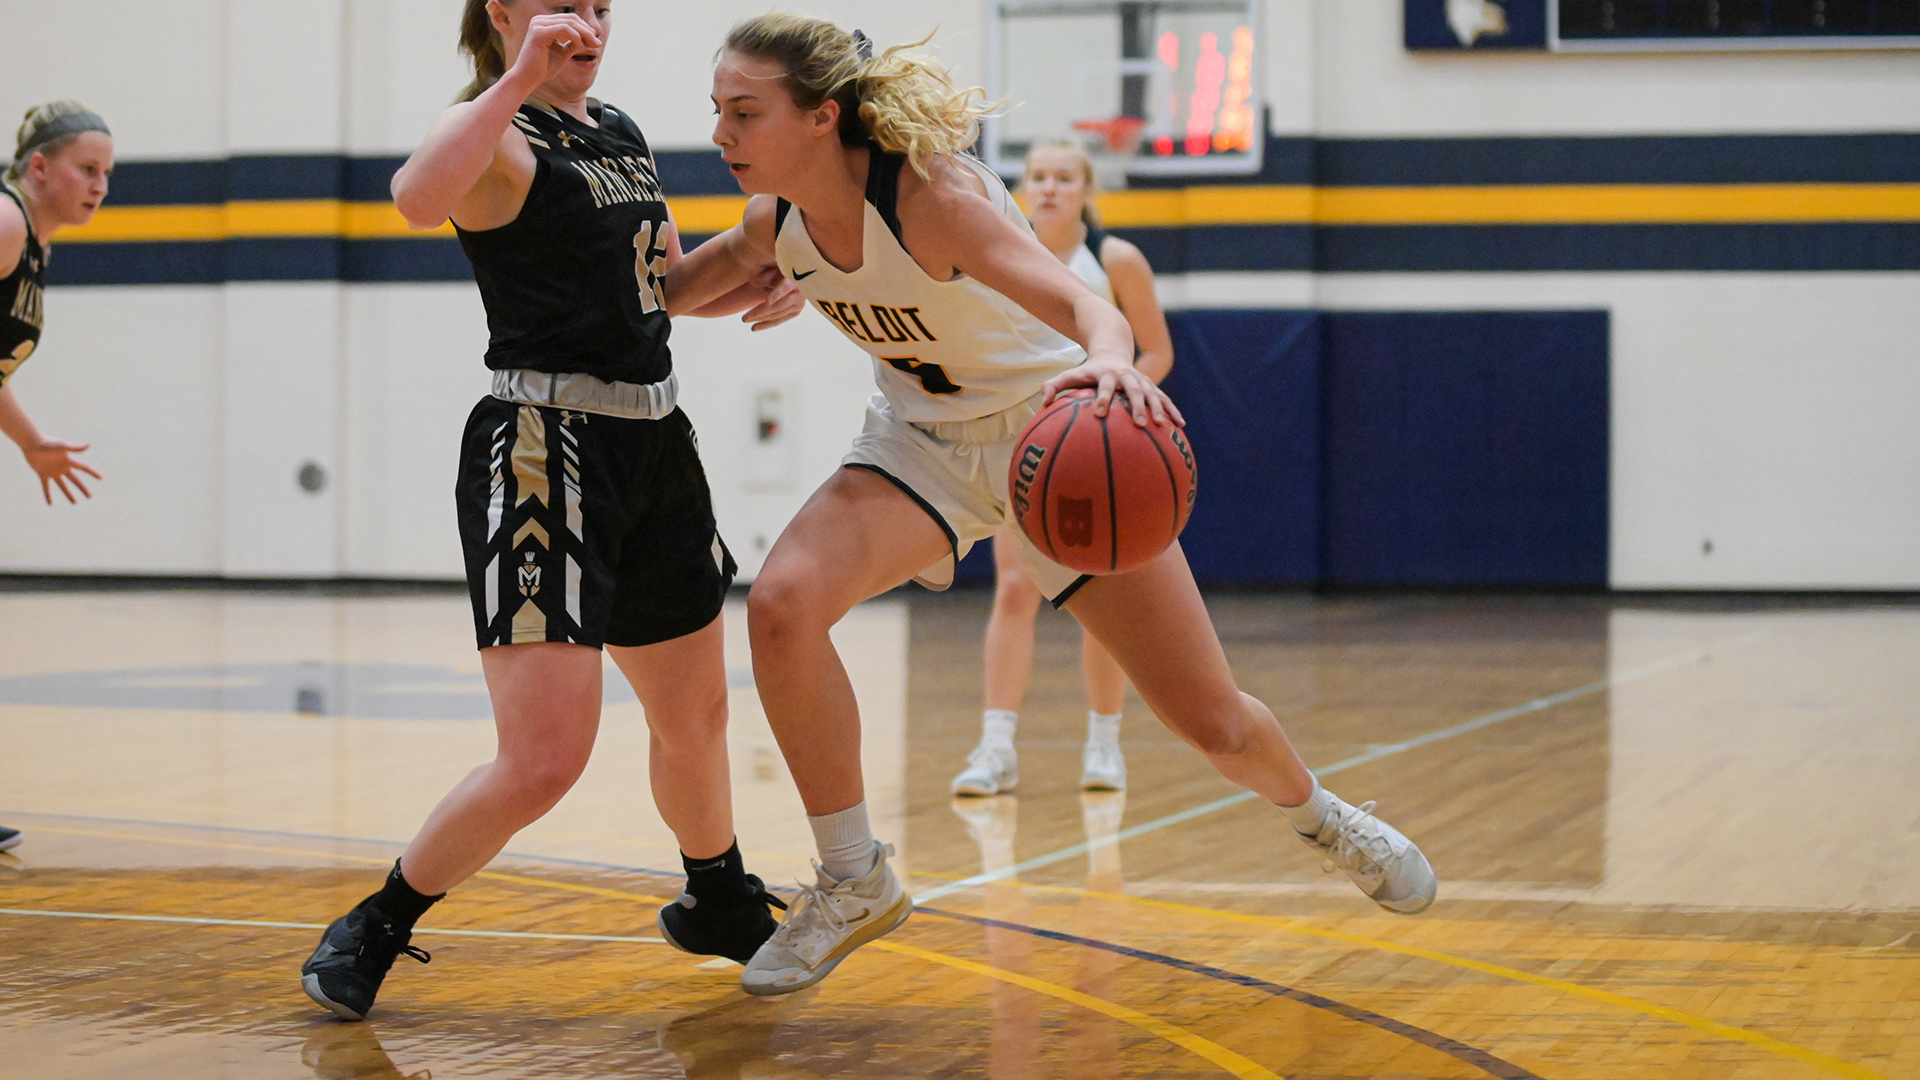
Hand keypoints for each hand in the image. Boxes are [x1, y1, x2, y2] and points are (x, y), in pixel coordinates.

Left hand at [23, 439, 100, 504]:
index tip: (101, 478)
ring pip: (63, 485)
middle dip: (82, 488)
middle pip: (75, 480)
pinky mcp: (42, 474)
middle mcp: (62, 467)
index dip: (93, 473)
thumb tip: (88, 445)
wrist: (31, 443)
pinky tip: (50, 504)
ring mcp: (53, 472)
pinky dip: (47, 495)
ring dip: (68, 494)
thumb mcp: (62, 446)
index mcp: (68, 461)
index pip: (84, 468)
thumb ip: (75, 448)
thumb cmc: (47, 442)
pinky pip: (46, 486)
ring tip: (74, 503)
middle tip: (89, 497)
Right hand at [507, 14, 603, 86]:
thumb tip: (589, 38)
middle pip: (571, 18)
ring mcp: (538, 24)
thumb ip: (573, 43)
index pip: (569, 19)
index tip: (596, 41)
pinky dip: (576, 37)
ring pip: (569, 23)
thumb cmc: (543, 68)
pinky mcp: (538, 32)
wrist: (527, 79)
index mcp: (544, 22)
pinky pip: (563, 30)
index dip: (585, 28)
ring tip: (594, 45)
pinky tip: (582, 46)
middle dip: (587, 30)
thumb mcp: (562, 52)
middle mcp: (539, 20)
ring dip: (584, 34)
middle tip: (598, 43)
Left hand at [740, 268, 803, 330]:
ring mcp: (799, 304)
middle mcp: (799, 294)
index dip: (776, 295)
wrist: (794, 275)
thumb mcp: (774, 268)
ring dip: (760, 319)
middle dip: (760, 312)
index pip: (784, 289)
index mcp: (794, 280)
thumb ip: (765, 275)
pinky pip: (779, 320)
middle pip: (778, 306)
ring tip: (745, 320)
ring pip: (777, 315)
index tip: (767, 302)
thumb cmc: (780, 269)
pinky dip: (766, 324)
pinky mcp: (796, 312)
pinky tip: (754, 327)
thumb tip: (753, 281)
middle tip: (744, 318)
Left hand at [1041, 357, 1183, 427]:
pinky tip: (1180, 426)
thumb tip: (1043, 401)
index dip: (1103, 398)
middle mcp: (1126, 376)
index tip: (1100, 413)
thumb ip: (1055, 386)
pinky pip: (1164, 399)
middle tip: (1140, 424)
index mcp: (1106, 375)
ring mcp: (1141, 380)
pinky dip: (1172, 410)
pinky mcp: (1151, 386)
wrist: (1112, 350)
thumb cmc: (1087, 371)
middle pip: (1133, 390)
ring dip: (1158, 408)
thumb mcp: (1070, 374)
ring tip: (1162, 426)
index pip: (1105, 386)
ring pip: (1153, 393)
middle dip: (1138, 405)